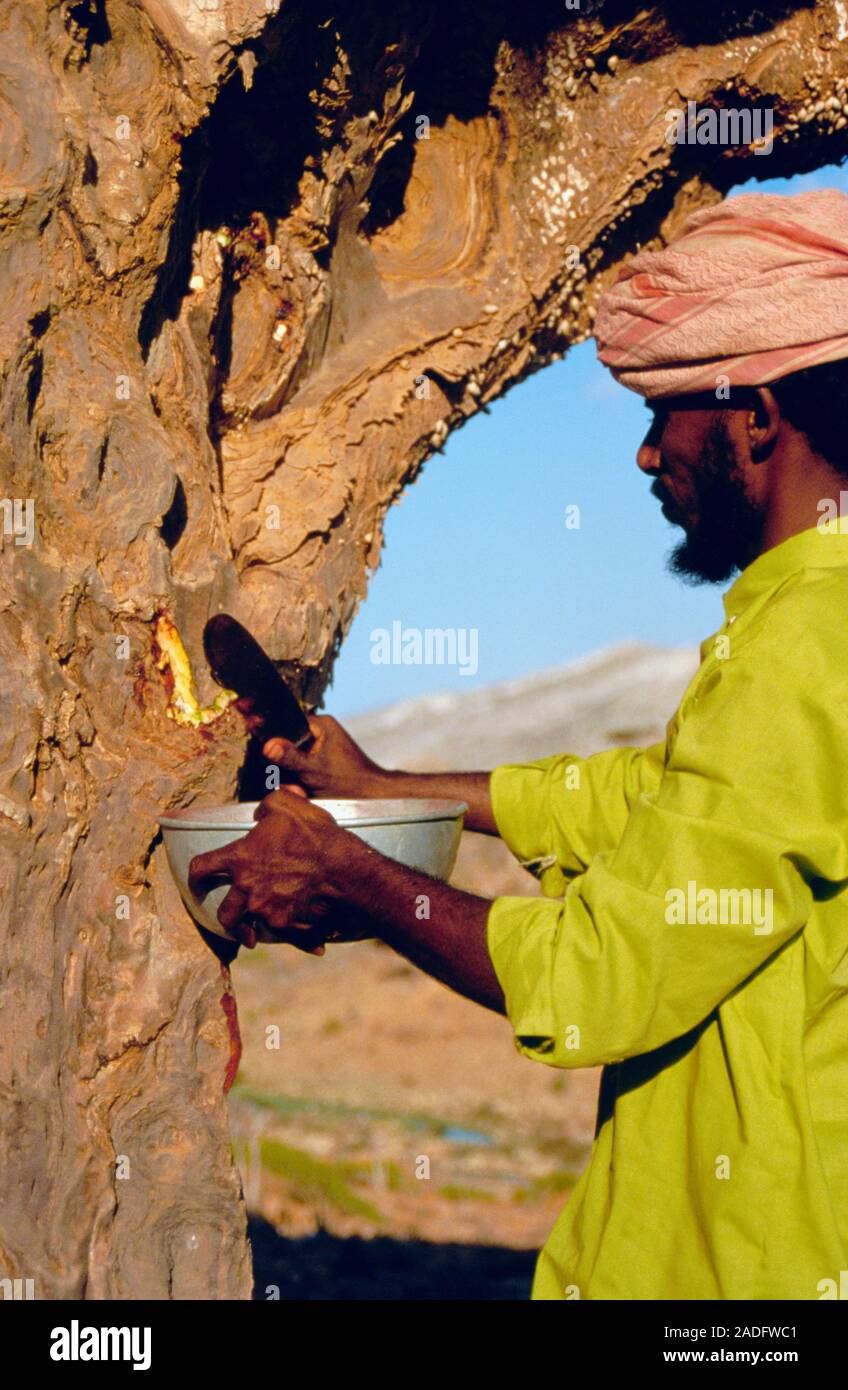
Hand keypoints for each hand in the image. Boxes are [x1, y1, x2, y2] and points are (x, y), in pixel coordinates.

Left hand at [187, 788, 355, 948]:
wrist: (343, 869)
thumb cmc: (314, 835)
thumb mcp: (287, 805)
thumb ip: (267, 804)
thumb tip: (260, 812)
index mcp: (240, 858)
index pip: (202, 868)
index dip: (196, 875)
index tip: (199, 880)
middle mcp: (247, 889)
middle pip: (224, 912)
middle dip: (226, 917)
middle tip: (233, 918)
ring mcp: (265, 911)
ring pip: (248, 930)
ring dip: (248, 934)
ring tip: (253, 937)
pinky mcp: (287, 925)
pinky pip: (286, 938)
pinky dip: (296, 940)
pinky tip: (308, 944)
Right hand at [234, 705, 385, 799]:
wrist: (373, 796)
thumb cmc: (349, 781)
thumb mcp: (315, 770)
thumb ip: (290, 758)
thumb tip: (267, 746)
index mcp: (320, 724)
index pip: (285, 722)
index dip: (271, 735)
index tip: (259, 741)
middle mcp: (320, 730)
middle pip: (286, 744)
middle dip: (285, 767)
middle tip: (294, 785)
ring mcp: (321, 745)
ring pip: (292, 758)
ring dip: (292, 777)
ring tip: (302, 791)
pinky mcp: (321, 759)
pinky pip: (300, 766)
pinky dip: (299, 780)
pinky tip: (305, 791)